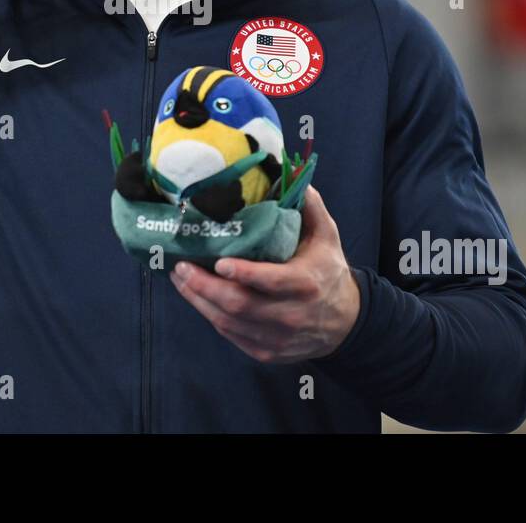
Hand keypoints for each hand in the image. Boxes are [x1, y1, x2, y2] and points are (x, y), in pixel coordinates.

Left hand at [168, 184, 360, 364]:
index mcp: (305, 283)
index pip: (271, 281)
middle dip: (205, 286)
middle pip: (240, 305)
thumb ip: (310, 207)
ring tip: (180, 278)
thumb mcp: (327, 237)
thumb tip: (292, 174)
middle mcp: (290, 314)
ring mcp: (276, 337)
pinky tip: (196, 296)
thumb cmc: (328, 272)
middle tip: (182, 267)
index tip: (219, 262)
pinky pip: (229, 335)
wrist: (345, 323)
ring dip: (199, 301)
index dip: (243, 274)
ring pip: (229, 323)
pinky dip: (209, 315)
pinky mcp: (265, 352)